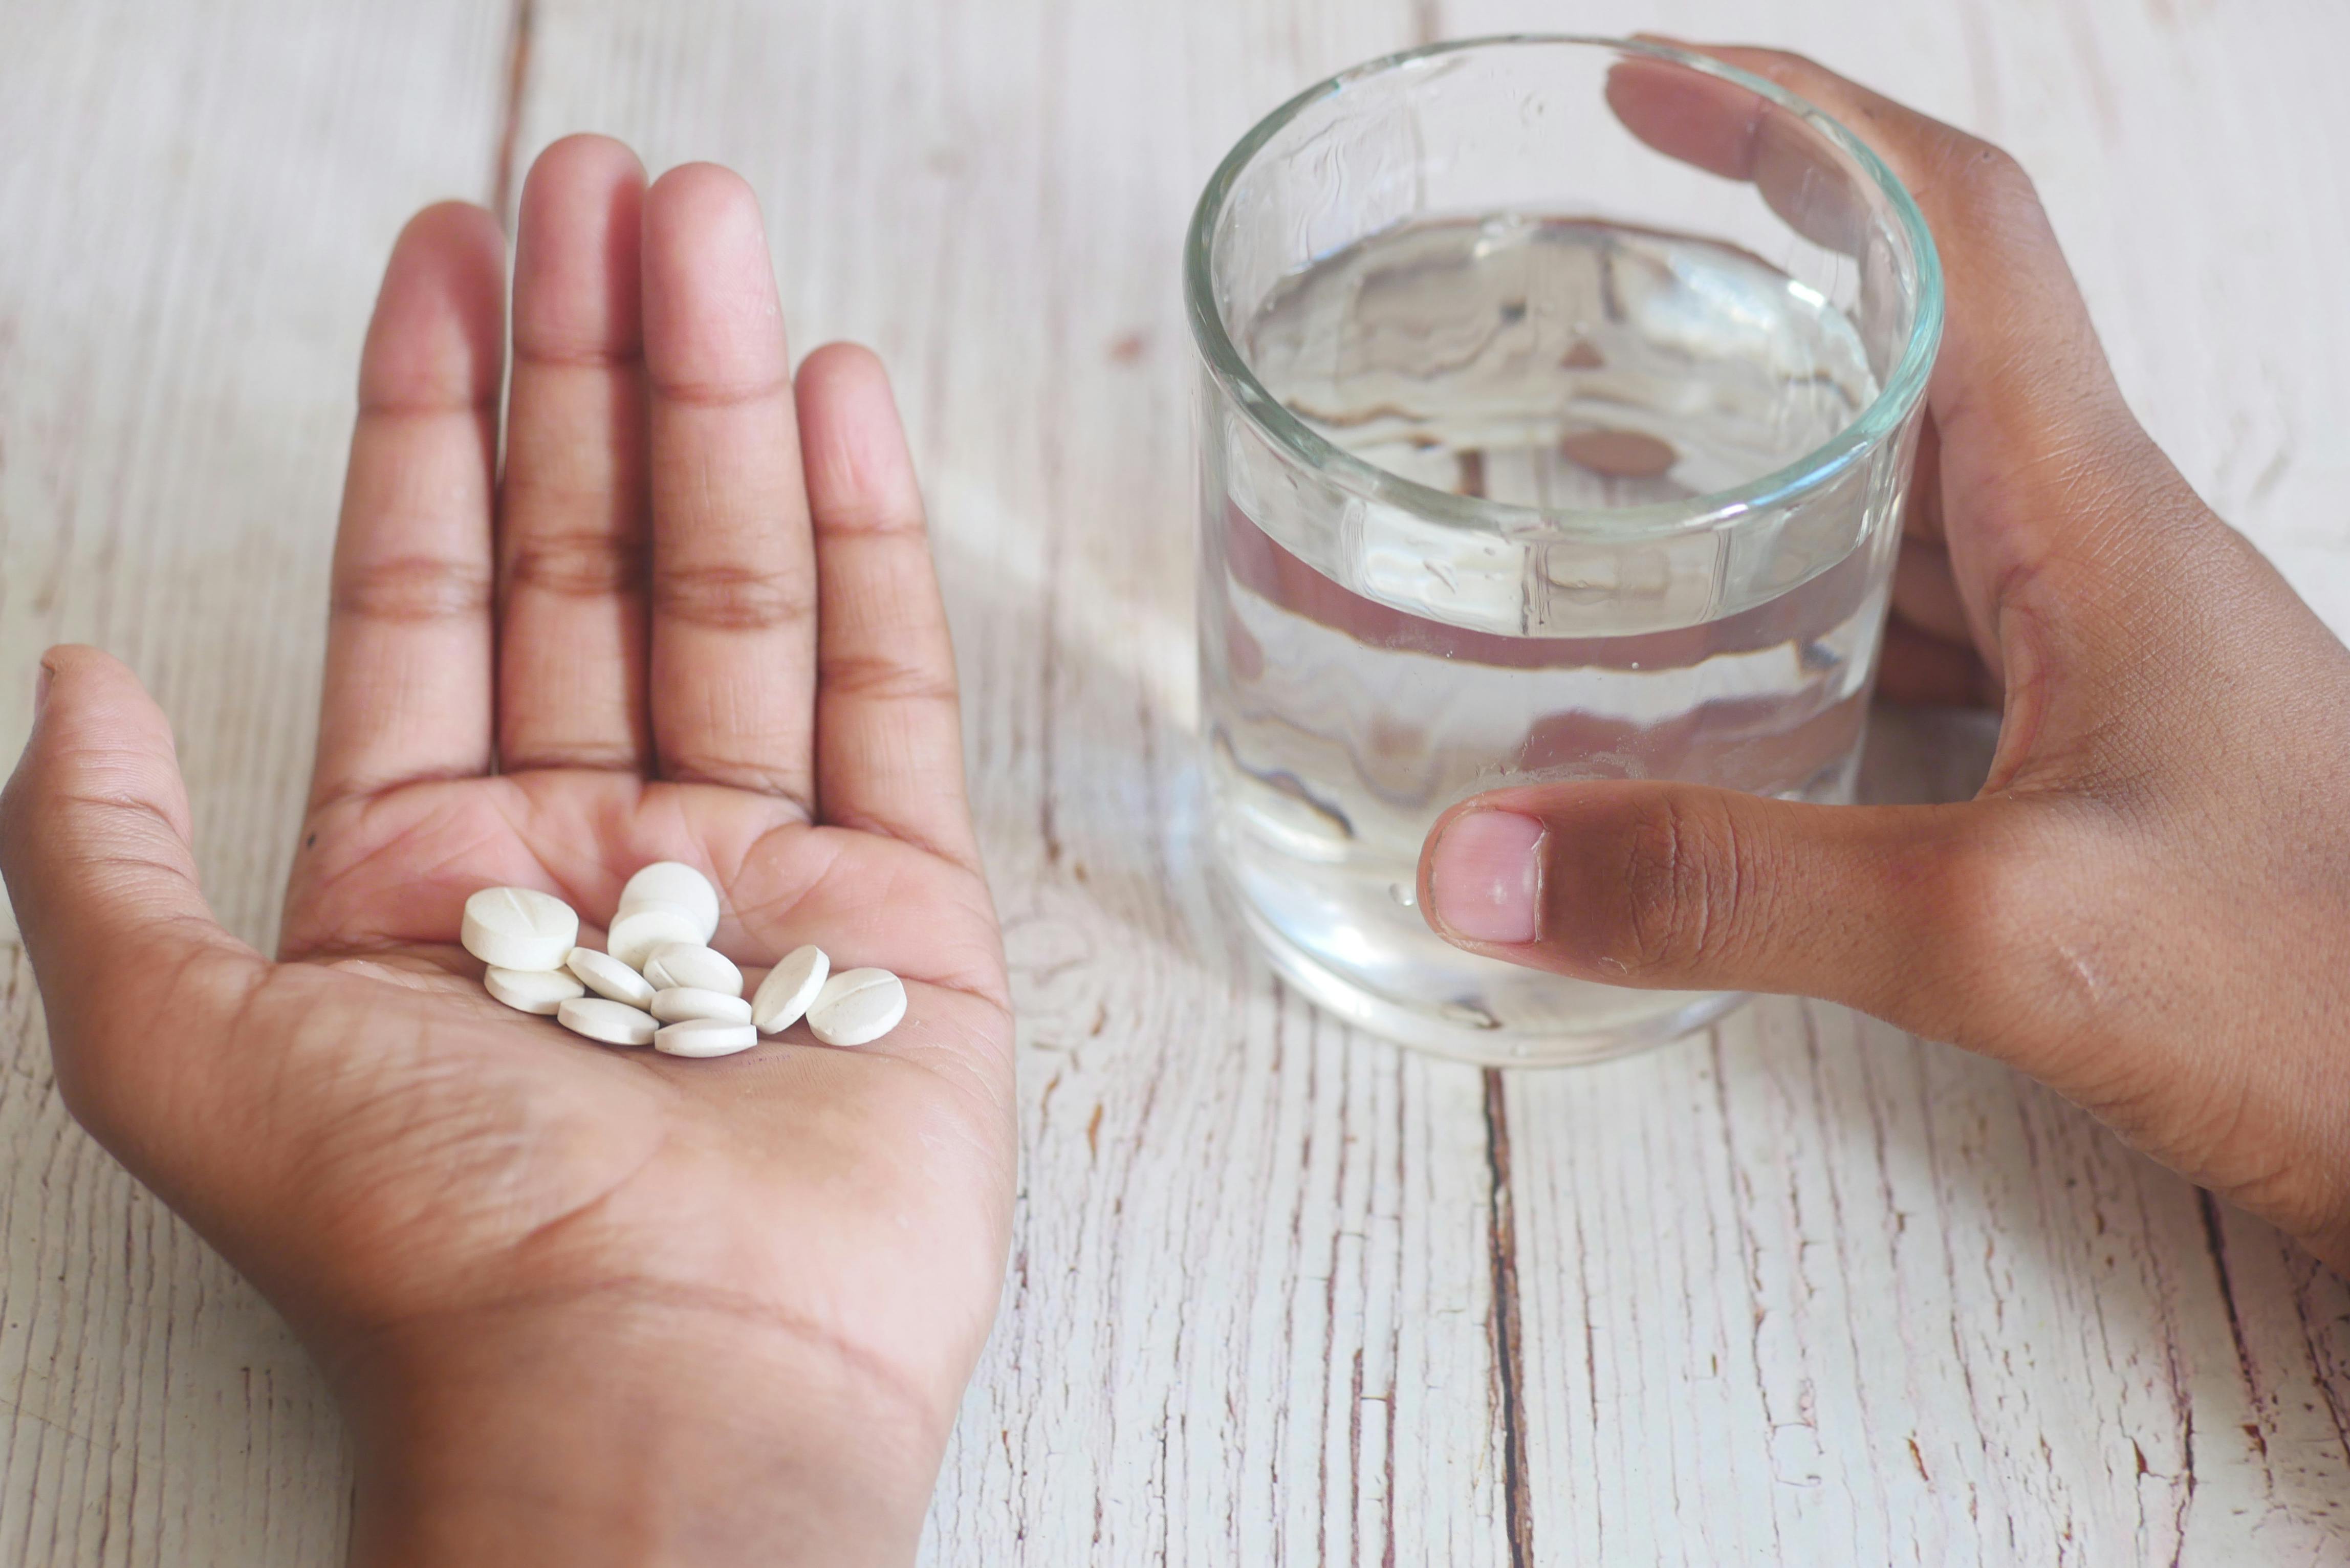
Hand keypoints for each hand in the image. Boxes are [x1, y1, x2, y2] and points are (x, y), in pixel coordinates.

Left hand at [0, 136, 1010, 1565]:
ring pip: (739, 586)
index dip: (436, 415)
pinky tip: (839, 397)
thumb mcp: (178, 1049)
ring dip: (720, 399)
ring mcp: (760, 872)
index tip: (452, 254)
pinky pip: (885, 690)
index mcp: (431, 873)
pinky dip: (869, 539)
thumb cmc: (428, 1246)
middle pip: (595, 553)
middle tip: (602, 187)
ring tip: (707, 230)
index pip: (433, 590)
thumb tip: (71, 678)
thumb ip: (107, 856)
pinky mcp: (904, 912)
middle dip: (594, 361)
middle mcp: (596, 854)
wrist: (657, 1393)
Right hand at [1420, 49, 2349, 1268]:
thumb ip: (1737, 886)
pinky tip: (1710, 694)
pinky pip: (1921, 638)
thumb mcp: (2010, 929)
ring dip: (1762, 462)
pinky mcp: (2091, 766)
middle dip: (1742, 286)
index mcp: (2092, 514)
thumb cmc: (2331, 994)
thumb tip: (1478, 863)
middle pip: (1911, 347)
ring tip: (1596, 472)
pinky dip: (1797, 625)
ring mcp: (2102, 663)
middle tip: (1581, 288)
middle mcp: (2096, 557)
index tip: (1655, 87)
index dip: (1802, 128)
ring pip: (1906, 502)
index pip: (1954, 231)